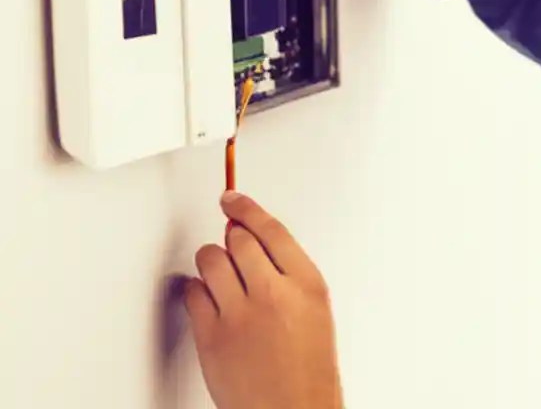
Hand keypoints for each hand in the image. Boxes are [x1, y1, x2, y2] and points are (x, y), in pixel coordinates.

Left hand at [184, 192, 342, 408]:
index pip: (272, 230)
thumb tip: (258, 250)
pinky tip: (207, 297)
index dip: (248, 209)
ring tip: (219, 273)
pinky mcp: (211, 336)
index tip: (233, 199)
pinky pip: (192, 292)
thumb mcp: (317, 312)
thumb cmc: (309, 371)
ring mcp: (239, 314)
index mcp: (306, 285)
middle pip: (238, 239)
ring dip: (212, 261)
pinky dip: (197, 290)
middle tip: (229, 240)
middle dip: (231, 237)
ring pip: (210, 260)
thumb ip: (290, 277)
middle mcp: (273, 293)